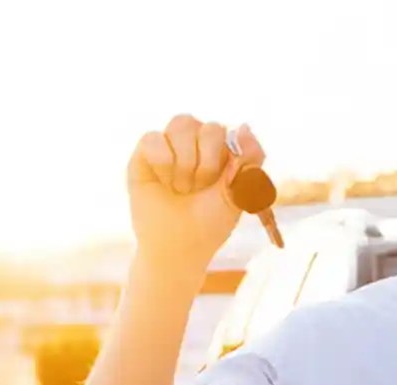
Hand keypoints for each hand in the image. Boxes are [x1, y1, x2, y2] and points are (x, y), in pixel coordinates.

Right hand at [127, 114, 265, 270]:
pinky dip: (162, 162)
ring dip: (185, 163)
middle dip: (207, 164)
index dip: (222, 159)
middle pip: (207, 126)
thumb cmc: (209, 223)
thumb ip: (251, 160)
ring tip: (180, 188)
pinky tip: (163, 183)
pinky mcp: (144, 154)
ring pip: (181, 124)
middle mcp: (197, 141)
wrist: (178, 248)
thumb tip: (245, 127)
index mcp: (222, 147)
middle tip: (198, 189)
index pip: (229, 131)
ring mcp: (171, 144)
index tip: (219, 186)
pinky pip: (152, 138)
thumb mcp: (240, 194)